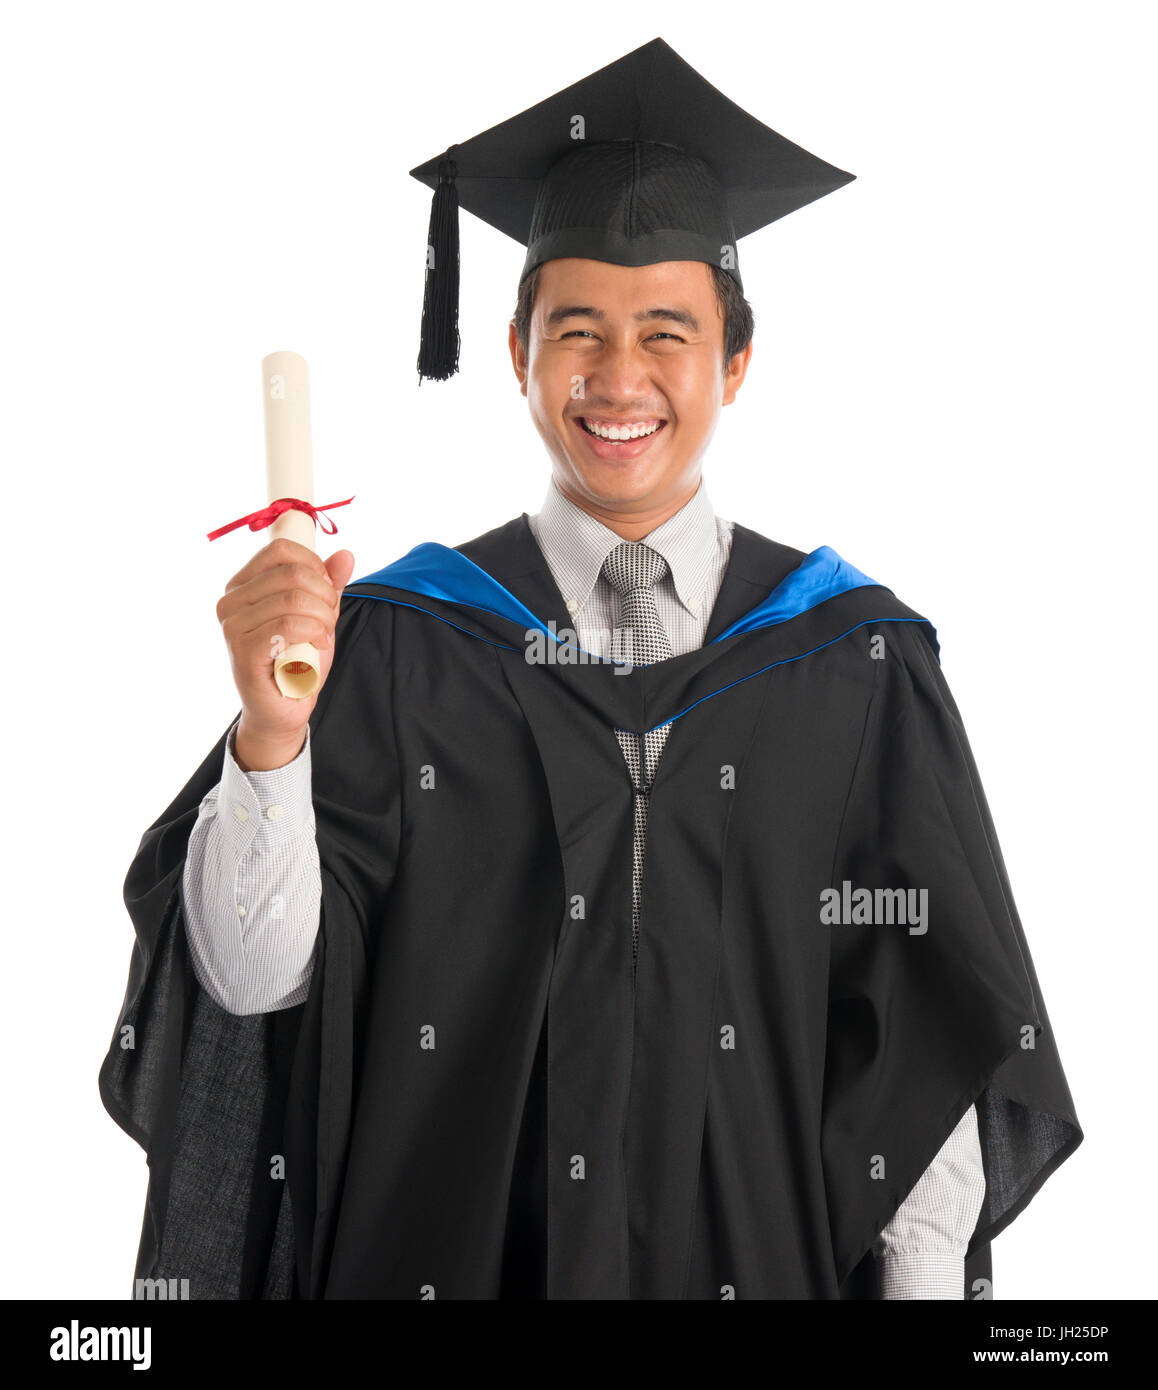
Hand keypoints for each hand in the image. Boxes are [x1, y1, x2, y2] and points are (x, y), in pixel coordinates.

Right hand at [216, 537, 355, 765]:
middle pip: (292, 573)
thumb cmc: (297, 662)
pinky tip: (318, 646)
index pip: (280, 550)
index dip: (314, 565)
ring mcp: (232, 626)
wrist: (283, 709)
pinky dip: (313, 632)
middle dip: (324, 595)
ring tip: (323, 636)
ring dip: (322, 617)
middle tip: (330, 619)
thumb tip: (345, 555)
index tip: (327, 591)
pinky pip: (287, 624)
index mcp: (243, 585)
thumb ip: (328, 586)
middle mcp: (230, 601)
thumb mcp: (318, 617)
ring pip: (293, 599)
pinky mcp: (242, 650)